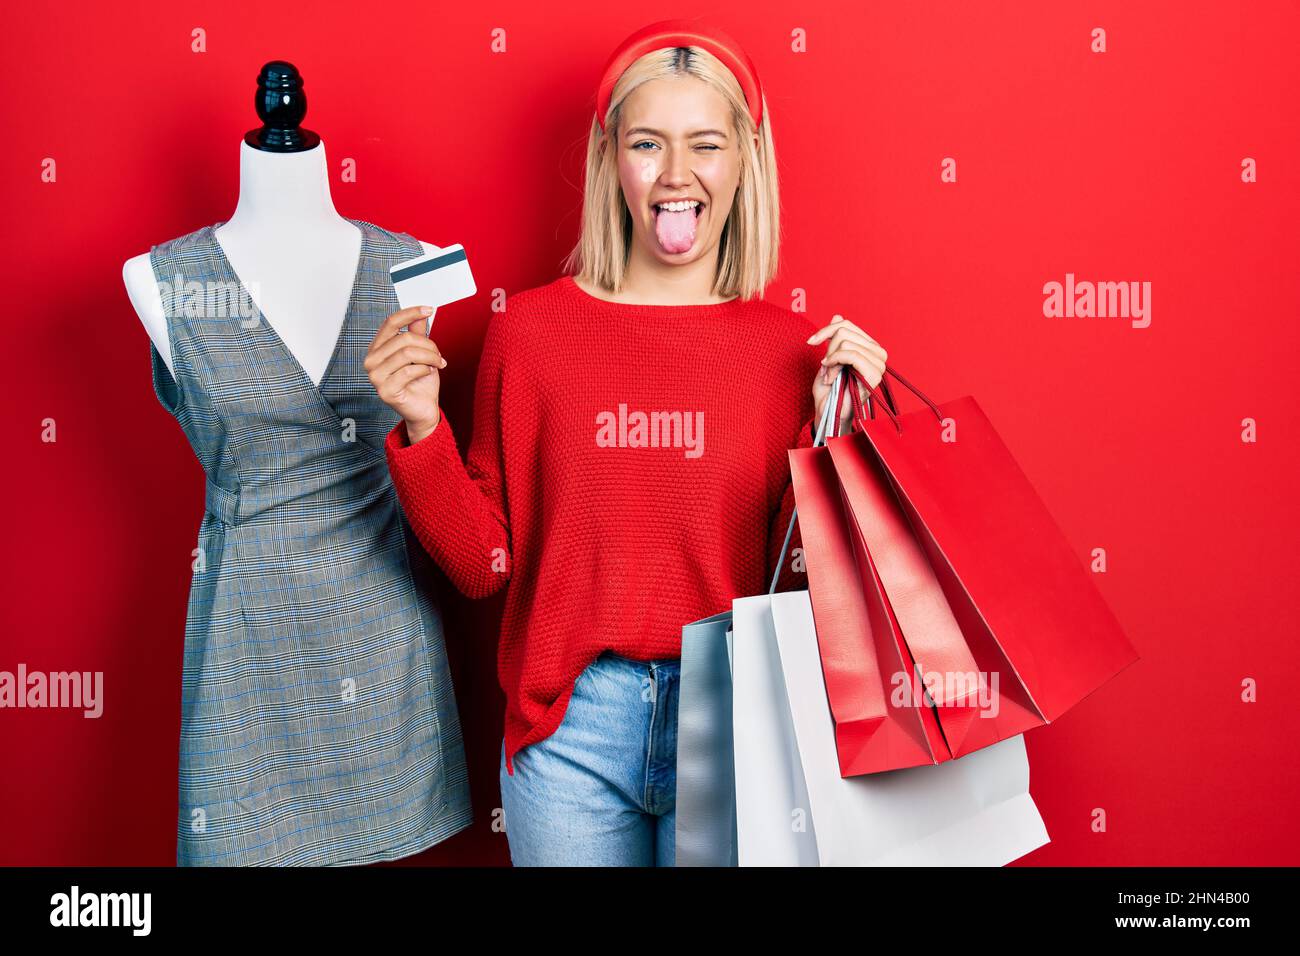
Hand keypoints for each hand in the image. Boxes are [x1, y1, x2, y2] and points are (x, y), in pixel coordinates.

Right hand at [365, 306, 446, 443]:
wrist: (424, 408)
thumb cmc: (420, 382)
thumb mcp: (421, 353)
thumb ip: (417, 333)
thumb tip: (421, 314)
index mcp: (377, 348)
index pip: (390, 323)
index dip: (410, 313)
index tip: (428, 309)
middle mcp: (371, 361)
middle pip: (404, 339)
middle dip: (428, 345)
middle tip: (439, 355)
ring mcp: (375, 377)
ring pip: (408, 354)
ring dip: (429, 357)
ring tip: (437, 364)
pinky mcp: (385, 391)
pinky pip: (410, 371)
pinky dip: (425, 370)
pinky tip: (428, 373)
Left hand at [805, 314, 887, 432]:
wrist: (828, 414)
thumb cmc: (828, 391)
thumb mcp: (828, 358)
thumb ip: (835, 337)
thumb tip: (837, 315)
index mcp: (868, 347)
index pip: (846, 325)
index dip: (825, 331)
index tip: (810, 342)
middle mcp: (877, 353)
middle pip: (844, 331)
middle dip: (827, 349)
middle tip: (824, 368)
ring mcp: (878, 363)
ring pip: (845, 342)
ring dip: (831, 360)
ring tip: (830, 376)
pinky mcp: (874, 374)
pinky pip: (851, 354)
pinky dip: (835, 363)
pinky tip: (831, 376)